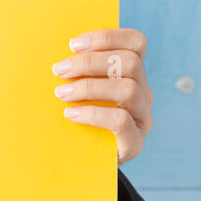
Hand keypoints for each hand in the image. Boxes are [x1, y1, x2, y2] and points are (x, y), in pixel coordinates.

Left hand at [52, 28, 152, 164]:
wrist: (85, 163)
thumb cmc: (78, 120)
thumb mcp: (81, 91)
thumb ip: (78, 72)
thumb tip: (56, 55)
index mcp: (133, 75)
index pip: (136, 43)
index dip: (107, 37)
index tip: (73, 44)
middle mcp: (143, 93)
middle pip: (130, 63)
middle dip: (90, 62)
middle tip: (59, 70)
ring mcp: (142, 118)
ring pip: (128, 89)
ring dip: (89, 87)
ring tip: (61, 94)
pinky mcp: (135, 143)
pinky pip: (121, 120)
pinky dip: (93, 113)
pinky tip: (71, 114)